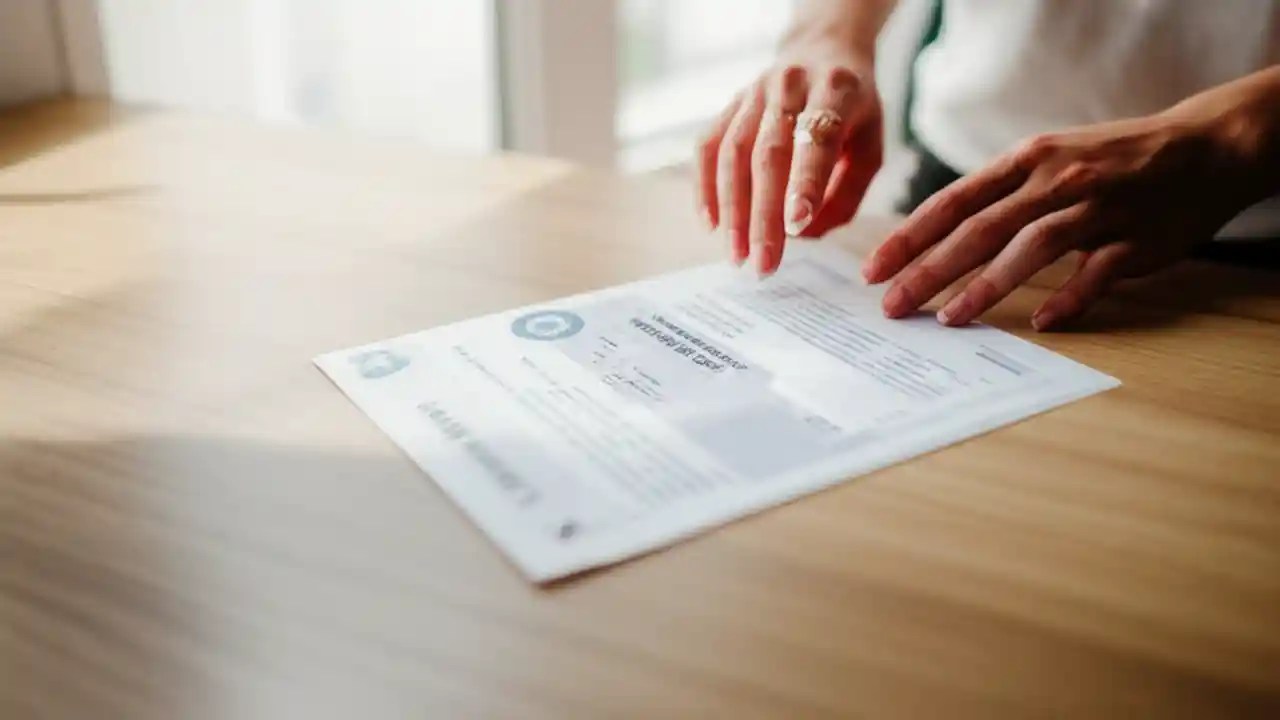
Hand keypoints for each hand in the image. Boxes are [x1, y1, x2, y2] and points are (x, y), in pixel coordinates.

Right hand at [696, 40, 882, 275]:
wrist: (823, 48)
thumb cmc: (851, 109)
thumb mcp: (871, 143)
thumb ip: (847, 191)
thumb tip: (805, 235)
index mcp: (836, 90)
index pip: (818, 138)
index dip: (806, 182)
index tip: (798, 226)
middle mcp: (791, 85)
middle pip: (770, 152)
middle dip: (764, 214)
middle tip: (763, 264)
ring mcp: (754, 93)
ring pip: (734, 152)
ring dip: (732, 210)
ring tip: (736, 255)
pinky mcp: (729, 103)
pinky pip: (708, 146)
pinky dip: (706, 187)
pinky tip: (711, 224)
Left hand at [863, 69, 1279, 330]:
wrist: (1202, 148)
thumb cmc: (1110, 160)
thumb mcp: (1048, 158)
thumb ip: (999, 193)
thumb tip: (938, 235)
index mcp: (1026, 160)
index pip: (953, 201)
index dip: (910, 237)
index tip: (873, 270)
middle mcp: (1054, 181)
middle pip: (979, 230)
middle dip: (929, 270)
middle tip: (892, 306)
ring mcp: (1096, 209)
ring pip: (1029, 249)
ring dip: (984, 287)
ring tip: (948, 318)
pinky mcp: (1135, 240)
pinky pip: (1096, 274)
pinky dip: (1069, 300)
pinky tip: (1043, 324)